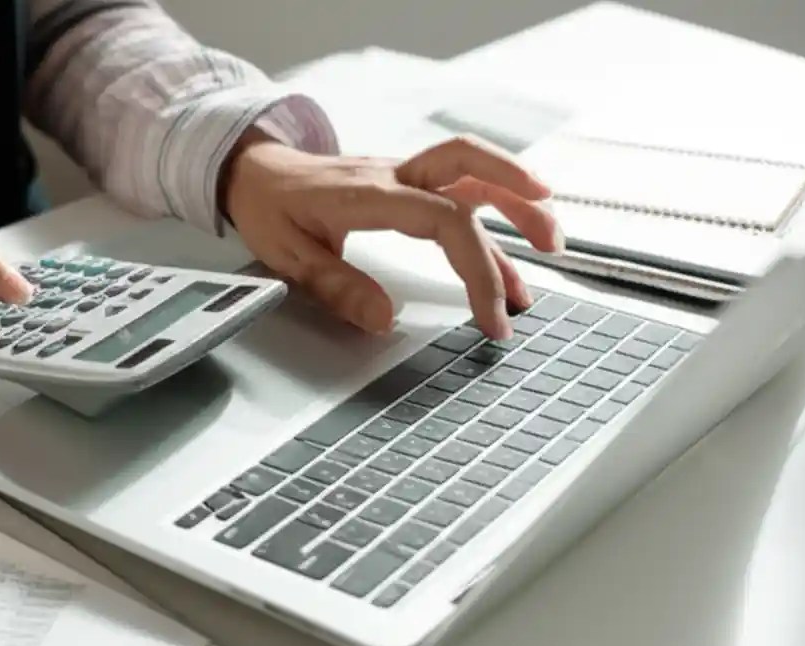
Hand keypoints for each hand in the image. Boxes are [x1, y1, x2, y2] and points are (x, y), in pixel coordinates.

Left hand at [222, 130, 562, 339]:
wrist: (253, 172)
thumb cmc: (269, 209)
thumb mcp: (288, 256)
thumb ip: (336, 287)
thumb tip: (384, 319)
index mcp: (369, 195)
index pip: (444, 221)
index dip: (477, 268)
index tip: (492, 316)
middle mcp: (394, 176)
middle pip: (470, 167)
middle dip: (518, 201)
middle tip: (551, 245)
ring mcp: (402, 176)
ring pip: (472, 171)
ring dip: (516, 198)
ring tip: (550, 244)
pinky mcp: (405, 184)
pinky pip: (457, 189)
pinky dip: (490, 211)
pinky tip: (504, 251)